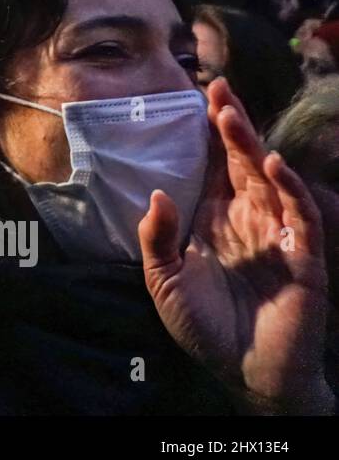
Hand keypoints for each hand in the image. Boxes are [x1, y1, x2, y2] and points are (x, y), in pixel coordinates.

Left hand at [139, 78, 331, 413]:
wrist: (243, 371)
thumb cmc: (203, 326)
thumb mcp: (164, 282)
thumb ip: (156, 239)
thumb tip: (156, 194)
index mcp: (213, 219)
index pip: (211, 166)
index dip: (206, 134)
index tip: (196, 96)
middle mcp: (247, 218)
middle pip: (239, 162)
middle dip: (229, 124)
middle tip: (216, 88)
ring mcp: (277, 233)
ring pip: (267, 179)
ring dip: (251, 146)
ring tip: (232, 116)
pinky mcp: (303, 255)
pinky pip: (299, 214)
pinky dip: (289, 188)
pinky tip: (273, 165)